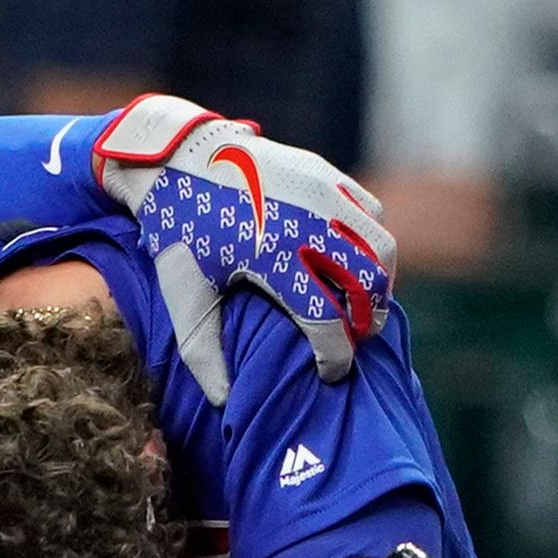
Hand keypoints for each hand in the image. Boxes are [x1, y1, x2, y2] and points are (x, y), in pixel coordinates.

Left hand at [95, 96, 397, 403]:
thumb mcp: (184, 291)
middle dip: (367, 320)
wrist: (176, 156)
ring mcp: (323, 192)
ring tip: (358, 305)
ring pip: (381, 247)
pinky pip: (370, 214)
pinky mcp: (326, 174)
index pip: (327, 320)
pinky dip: (370, 242)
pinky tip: (349, 261)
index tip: (331, 373)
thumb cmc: (179, 230)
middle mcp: (308, 222)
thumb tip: (225, 401)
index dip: (336, 355)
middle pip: (370, 284)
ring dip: (378, 281)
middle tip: (353, 339)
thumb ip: (203, 350)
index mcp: (273, 257)